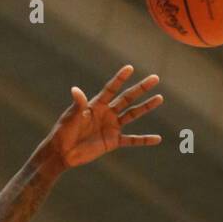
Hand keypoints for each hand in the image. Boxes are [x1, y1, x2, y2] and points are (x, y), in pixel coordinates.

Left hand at [48, 65, 163, 169]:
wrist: (63, 153)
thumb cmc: (64, 132)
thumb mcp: (70, 117)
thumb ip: (77, 105)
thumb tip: (75, 90)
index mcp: (96, 104)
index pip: (111, 89)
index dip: (120, 78)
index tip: (130, 68)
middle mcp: (107, 113)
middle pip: (127, 98)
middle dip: (141, 88)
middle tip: (155, 78)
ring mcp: (112, 127)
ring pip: (133, 115)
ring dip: (146, 107)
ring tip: (159, 98)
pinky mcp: (113, 142)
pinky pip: (132, 140)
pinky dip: (144, 140)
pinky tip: (157, 139)